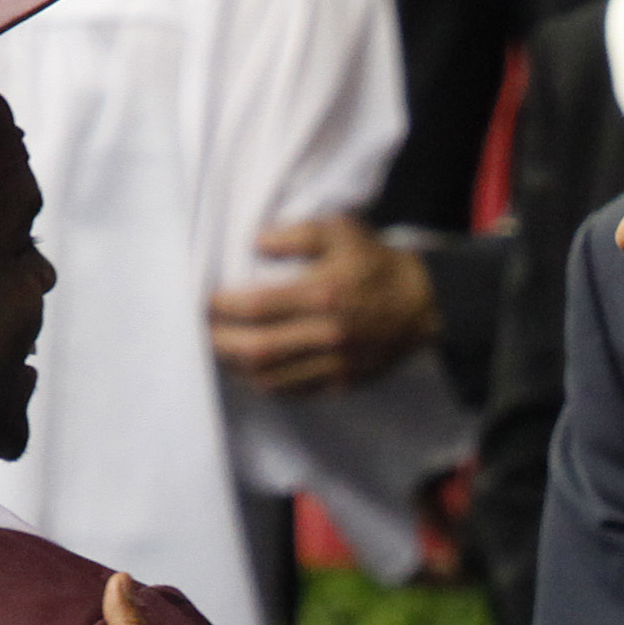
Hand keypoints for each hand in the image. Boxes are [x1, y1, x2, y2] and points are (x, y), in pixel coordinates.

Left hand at [208, 214, 439, 395]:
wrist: (422, 304)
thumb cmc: (376, 264)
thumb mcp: (342, 231)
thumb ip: (297, 234)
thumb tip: (256, 242)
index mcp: (324, 294)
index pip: (258, 307)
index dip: (224, 306)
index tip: (208, 301)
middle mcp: (326, 334)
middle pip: (256, 350)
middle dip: (220, 343)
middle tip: (201, 332)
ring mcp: (334, 365)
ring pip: (269, 378)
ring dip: (236, 368)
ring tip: (219, 351)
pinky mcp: (340, 384)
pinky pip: (292, 392)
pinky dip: (264, 383)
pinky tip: (250, 369)